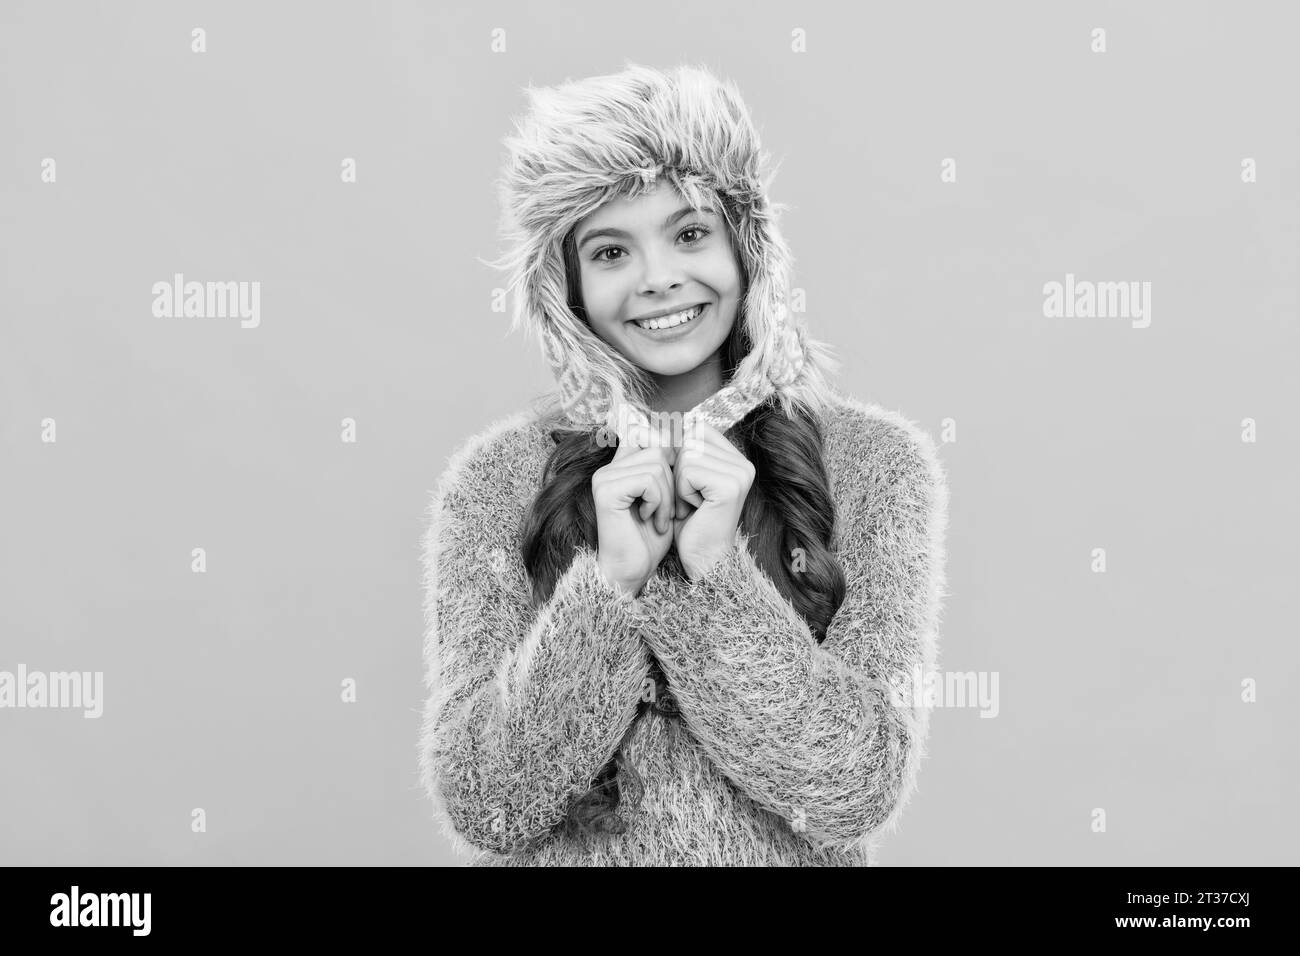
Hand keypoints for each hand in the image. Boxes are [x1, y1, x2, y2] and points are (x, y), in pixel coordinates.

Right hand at [591, 423, 676, 596]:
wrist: (634, 570)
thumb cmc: (652, 537)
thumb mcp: (667, 495)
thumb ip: (669, 465)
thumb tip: (688, 428)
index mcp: (621, 465)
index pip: (646, 430)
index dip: (670, 450)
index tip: (678, 480)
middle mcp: (609, 467)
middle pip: (658, 447)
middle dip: (673, 480)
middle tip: (670, 509)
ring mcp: (605, 478)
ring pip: (657, 464)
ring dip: (668, 496)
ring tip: (660, 519)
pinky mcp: (606, 491)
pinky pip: (648, 480)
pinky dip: (659, 502)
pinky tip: (651, 520)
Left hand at [671, 421, 755, 581]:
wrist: (700, 559)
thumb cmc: (687, 521)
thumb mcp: (679, 478)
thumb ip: (671, 447)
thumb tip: (642, 422)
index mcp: (735, 458)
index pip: (695, 428)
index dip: (677, 452)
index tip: (682, 484)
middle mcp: (743, 462)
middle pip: (689, 438)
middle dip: (677, 470)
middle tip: (687, 499)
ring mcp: (740, 473)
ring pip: (687, 453)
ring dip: (677, 483)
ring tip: (689, 505)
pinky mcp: (730, 485)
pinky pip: (688, 471)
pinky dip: (681, 492)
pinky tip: (693, 511)